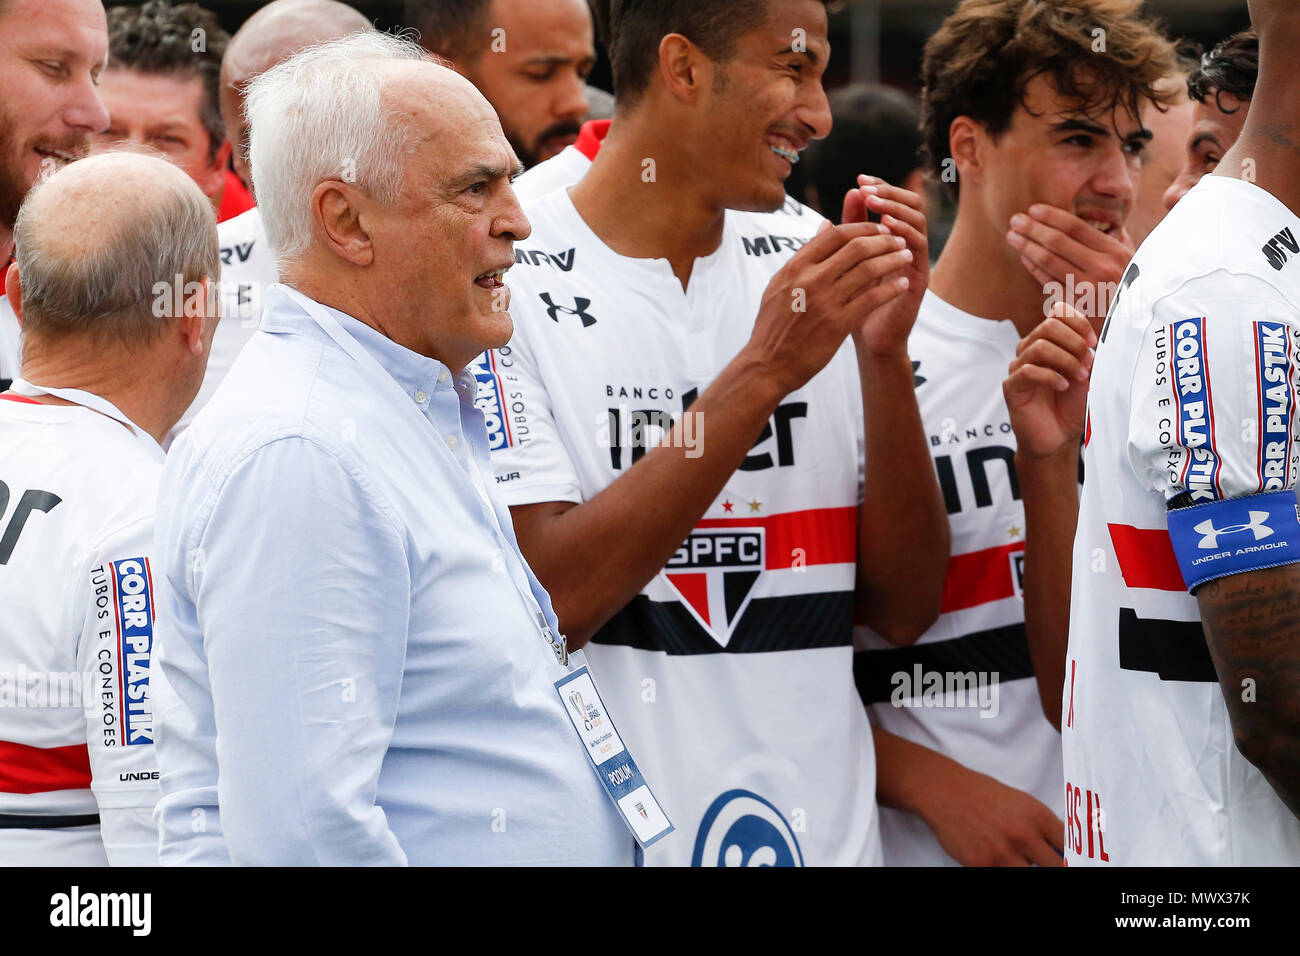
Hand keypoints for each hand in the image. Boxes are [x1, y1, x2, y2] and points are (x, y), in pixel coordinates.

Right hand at [746, 219, 912, 395]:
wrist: (767, 364)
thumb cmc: (774, 325)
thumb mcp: (780, 284)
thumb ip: (804, 255)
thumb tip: (826, 224)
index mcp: (796, 267)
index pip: (836, 234)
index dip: (863, 227)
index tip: (879, 228)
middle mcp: (811, 280)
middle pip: (856, 247)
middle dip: (883, 239)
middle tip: (898, 239)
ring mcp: (825, 302)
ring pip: (868, 269)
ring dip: (893, 259)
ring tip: (906, 256)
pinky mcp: (837, 324)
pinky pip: (872, 299)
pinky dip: (891, 288)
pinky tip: (902, 284)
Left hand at [842, 175, 929, 358]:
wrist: (867, 341)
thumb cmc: (855, 301)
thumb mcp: (848, 260)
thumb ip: (851, 228)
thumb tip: (850, 193)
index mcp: (893, 238)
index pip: (894, 202)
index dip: (880, 188)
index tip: (859, 180)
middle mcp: (908, 245)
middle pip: (912, 205)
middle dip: (889, 192)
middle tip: (867, 187)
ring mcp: (917, 261)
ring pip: (917, 222)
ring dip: (896, 209)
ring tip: (874, 202)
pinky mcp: (920, 278)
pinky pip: (919, 249)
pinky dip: (905, 234)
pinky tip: (886, 227)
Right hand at [915, 762, 1064, 866]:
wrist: (946, 792)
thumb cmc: (984, 795)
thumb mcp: (1022, 803)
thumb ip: (1043, 827)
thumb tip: (1065, 852)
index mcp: (1038, 816)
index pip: (1073, 848)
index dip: (1079, 860)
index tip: (1079, 864)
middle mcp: (1024, 835)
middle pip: (1057, 868)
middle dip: (1055, 868)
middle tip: (1045, 864)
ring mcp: (1003, 853)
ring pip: (1029, 875)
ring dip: (1025, 868)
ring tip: (1016, 858)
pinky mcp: (982, 865)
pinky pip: (1001, 876)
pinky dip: (1001, 869)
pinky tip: (997, 860)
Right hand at [1004, 301, 1094, 459]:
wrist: (1058, 437)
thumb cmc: (1071, 406)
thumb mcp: (1088, 376)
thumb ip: (1090, 356)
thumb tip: (1099, 339)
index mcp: (1049, 342)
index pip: (1057, 313)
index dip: (1077, 322)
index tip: (1093, 342)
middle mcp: (1031, 350)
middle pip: (1048, 326)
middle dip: (1074, 342)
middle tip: (1088, 362)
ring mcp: (1018, 367)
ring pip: (1039, 346)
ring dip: (1066, 360)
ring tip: (1079, 377)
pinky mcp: (1012, 386)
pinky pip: (1028, 370)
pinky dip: (1051, 377)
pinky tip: (1062, 387)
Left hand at [1006, 204, 1133, 330]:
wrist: (1136, 328)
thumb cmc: (1135, 292)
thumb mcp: (1136, 264)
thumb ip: (1121, 244)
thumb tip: (1112, 227)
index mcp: (1115, 252)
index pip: (1076, 227)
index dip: (1051, 216)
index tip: (1033, 209)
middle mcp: (1101, 268)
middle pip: (1057, 241)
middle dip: (1032, 228)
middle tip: (1014, 220)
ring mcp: (1086, 289)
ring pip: (1048, 261)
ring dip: (1026, 246)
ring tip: (1012, 236)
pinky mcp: (1074, 306)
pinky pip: (1047, 282)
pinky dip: (1033, 267)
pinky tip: (1024, 257)